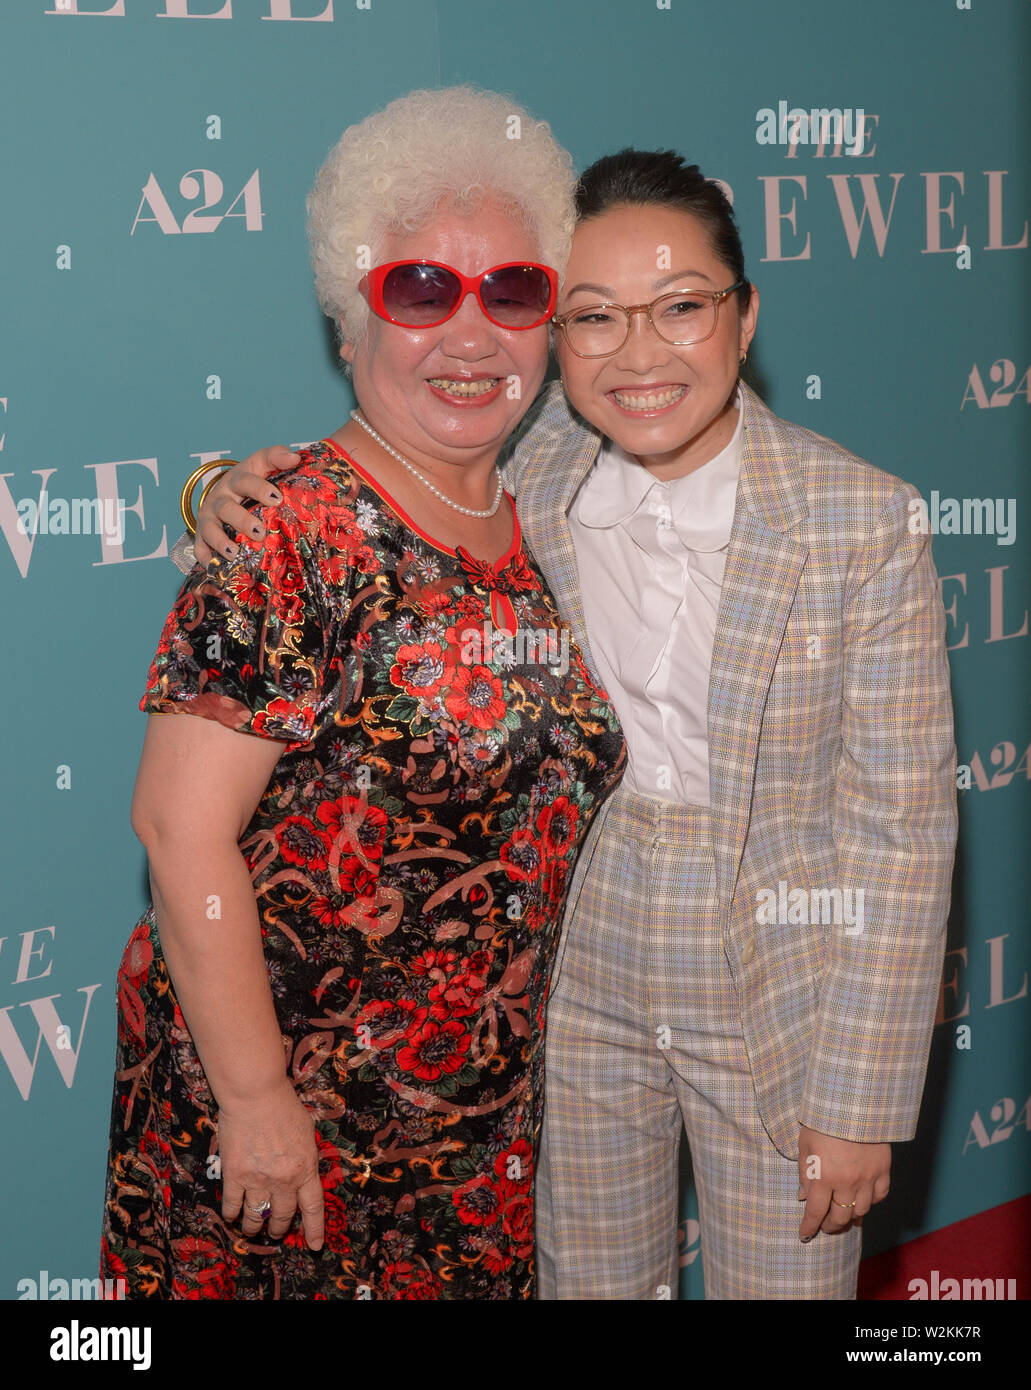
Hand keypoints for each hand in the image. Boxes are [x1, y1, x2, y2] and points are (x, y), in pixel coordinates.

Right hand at [194, 446, 299, 564]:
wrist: (228, 493)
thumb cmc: (252, 480)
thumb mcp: (262, 464)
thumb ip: (277, 457)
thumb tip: (294, 457)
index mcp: (236, 480)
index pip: (245, 480)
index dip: (259, 488)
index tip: (276, 498)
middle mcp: (219, 498)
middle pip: (227, 508)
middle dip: (242, 520)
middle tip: (260, 532)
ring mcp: (209, 518)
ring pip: (210, 529)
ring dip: (220, 542)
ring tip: (234, 553)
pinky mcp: (202, 536)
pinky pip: (200, 549)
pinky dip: (206, 559)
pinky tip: (216, 568)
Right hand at [217, 1078, 324, 1249]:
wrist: (255, 1094)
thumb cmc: (283, 1106)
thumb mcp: (306, 1132)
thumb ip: (306, 1156)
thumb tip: (304, 1171)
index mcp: (306, 1167)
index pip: (312, 1207)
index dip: (313, 1230)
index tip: (313, 1246)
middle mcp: (284, 1179)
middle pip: (282, 1216)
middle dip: (279, 1229)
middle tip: (276, 1233)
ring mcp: (258, 1179)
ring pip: (256, 1217)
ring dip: (254, 1228)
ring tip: (252, 1230)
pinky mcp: (235, 1175)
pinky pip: (233, 1205)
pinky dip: (232, 1214)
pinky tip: (232, 1216)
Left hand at [797, 1125, 889, 1240]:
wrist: (854, 1102)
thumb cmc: (823, 1120)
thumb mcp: (805, 1144)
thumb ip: (804, 1173)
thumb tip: (803, 1196)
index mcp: (824, 1176)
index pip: (815, 1211)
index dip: (809, 1226)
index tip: (804, 1234)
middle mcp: (847, 1182)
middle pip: (840, 1217)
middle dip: (830, 1226)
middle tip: (824, 1226)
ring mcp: (868, 1178)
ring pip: (861, 1211)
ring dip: (850, 1217)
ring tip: (843, 1217)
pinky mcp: (883, 1170)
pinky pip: (879, 1196)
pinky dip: (870, 1203)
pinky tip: (863, 1201)